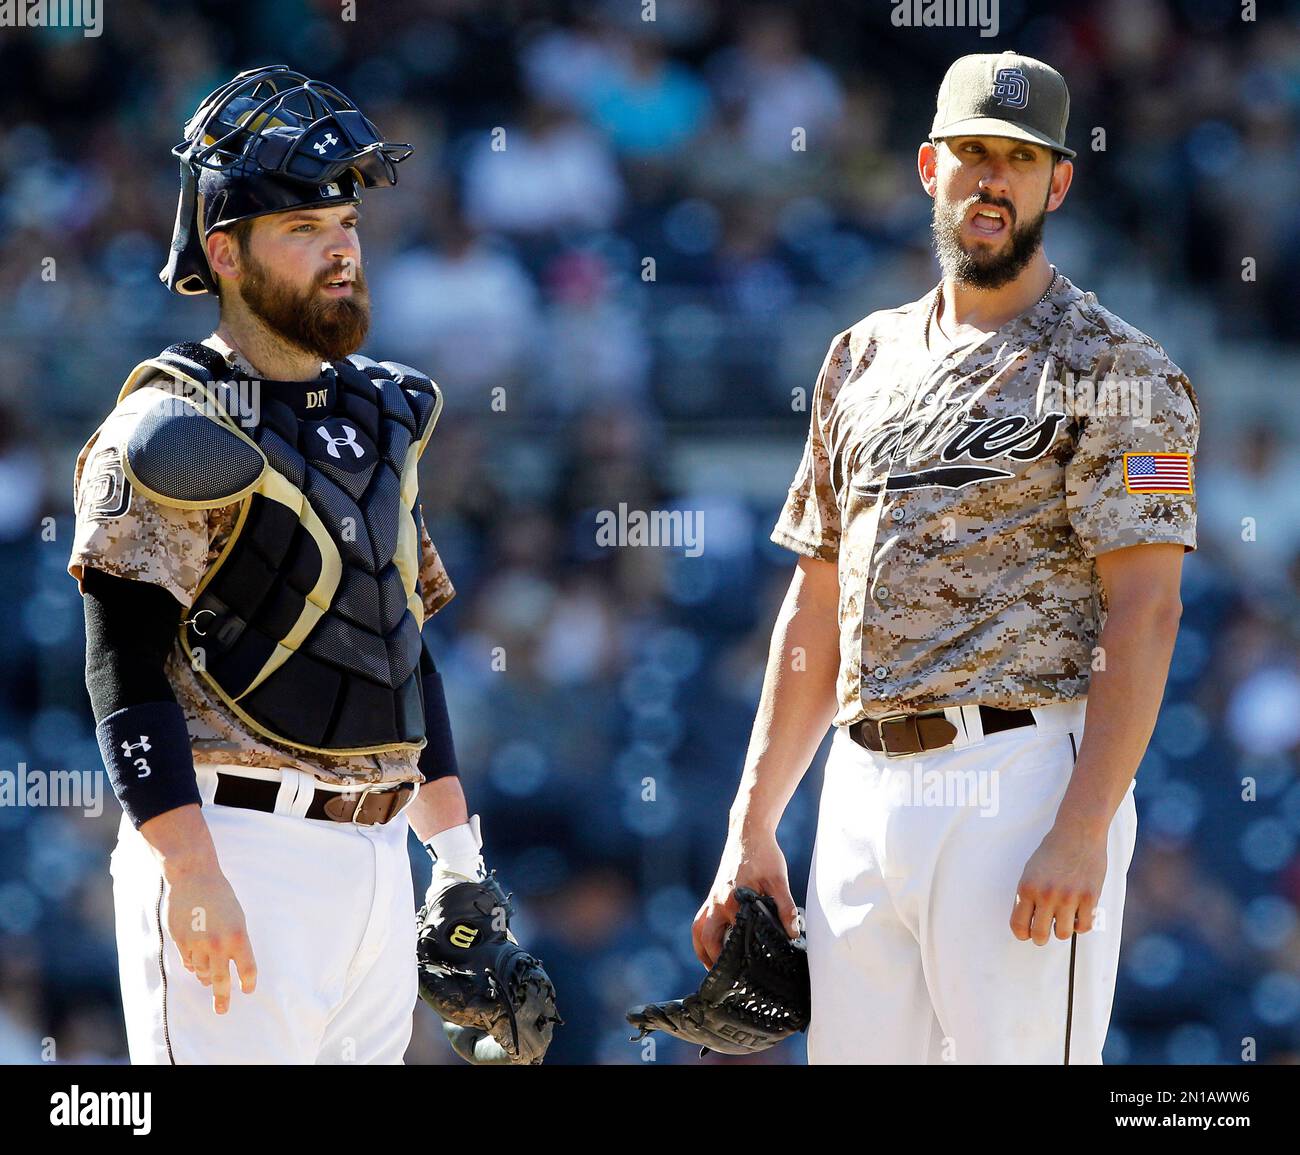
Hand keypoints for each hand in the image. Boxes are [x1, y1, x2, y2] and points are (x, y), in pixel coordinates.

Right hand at [162, 864, 257, 1013]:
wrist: (193, 877)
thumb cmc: (220, 897)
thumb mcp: (236, 918)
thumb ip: (234, 944)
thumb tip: (223, 970)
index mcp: (238, 935)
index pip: (247, 968)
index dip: (248, 982)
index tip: (248, 991)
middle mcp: (218, 943)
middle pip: (222, 980)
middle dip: (223, 998)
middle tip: (222, 1010)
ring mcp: (198, 944)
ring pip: (202, 972)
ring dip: (205, 976)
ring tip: (207, 978)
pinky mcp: (181, 942)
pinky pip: (188, 962)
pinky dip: (192, 965)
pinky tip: (195, 961)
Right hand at [693, 825, 798, 968]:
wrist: (748, 831)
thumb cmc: (764, 854)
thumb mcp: (779, 880)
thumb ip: (785, 907)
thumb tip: (792, 933)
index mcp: (732, 900)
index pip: (728, 937)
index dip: (731, 957)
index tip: (740, 974)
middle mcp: (717, 901)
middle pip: (704, 938)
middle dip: (710, 959)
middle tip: (723, 978)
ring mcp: (712, 897)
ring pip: (698, 929)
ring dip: (702, 948)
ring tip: (713, 964)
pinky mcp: (713, 893)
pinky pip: (702, 918)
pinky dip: (705, 933)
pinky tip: (717, 941)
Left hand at [1010, 823, 1108, 945]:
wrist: (1078, 832)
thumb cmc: (1053, 850)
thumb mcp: (1031, 870)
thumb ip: (1029, 895)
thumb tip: (1029, 921)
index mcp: (1027, 887)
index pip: (1018, 925)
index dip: (1022, 934)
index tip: (1027, 934)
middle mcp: (1046, 894)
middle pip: (1040, 935)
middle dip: (1040, 938)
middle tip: (1044, 934)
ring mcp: (1069, 897)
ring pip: (1063, 934)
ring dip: (1062, 930)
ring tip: (1063, 918)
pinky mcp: (1090, 898)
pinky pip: (1084, 927)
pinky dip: (1081, 924)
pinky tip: (1079, 913)